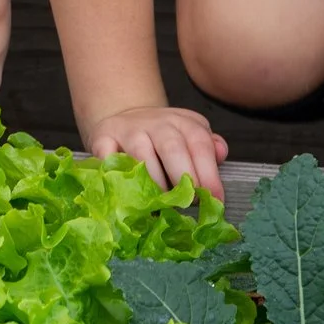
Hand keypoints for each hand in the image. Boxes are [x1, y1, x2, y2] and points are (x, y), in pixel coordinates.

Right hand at [84, 105, 230, 205]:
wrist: (126, 118)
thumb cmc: (164, 138)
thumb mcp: (190, 136)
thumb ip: (209, 148)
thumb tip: (220, 153)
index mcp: (182, 122)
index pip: (199, 144)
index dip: (209, 174)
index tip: (215, 200)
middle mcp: (156, 121)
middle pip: (172, 147)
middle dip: (183, 178)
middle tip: (188, 203)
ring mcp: (127, 129)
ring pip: (141, 156)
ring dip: (154, 184)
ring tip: (162, 205)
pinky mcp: (102, 138)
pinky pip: (109, 159)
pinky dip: (120, 177)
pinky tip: (131, 194)